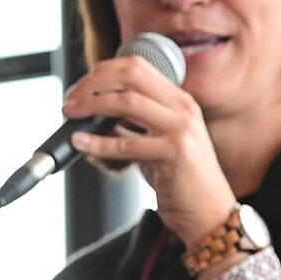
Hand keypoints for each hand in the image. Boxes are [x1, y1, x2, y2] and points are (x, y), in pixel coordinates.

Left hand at [63, 55, 237, 247]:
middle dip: (93, 82)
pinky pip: (126, 143)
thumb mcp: (159, 143)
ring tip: (71, 115)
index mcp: (179, 100)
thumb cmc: (183, 181)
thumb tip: (97, 116)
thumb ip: (135, 126)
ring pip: (126, 102)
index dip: (102, 71)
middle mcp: (183, 108)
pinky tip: (80, 142)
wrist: (209, 213)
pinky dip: (97, 142)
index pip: (136, 66)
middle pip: (130, 75)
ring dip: (90, 105)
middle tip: (71, 99)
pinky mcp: (175, 153)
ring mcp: (181, 128)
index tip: (80, 87)